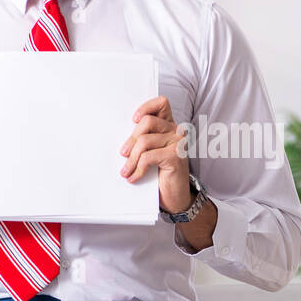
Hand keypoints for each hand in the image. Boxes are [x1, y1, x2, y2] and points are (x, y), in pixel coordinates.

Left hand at [119, 95, 190, 211]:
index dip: (146, 107)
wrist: (175, 197)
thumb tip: (122, 138)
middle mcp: (176, 131)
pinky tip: (134, 177)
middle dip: (131, 139)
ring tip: (125, 171)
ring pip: (145, 141)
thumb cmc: (160, 174)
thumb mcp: (150, 152)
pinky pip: (148, 157)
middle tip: (123, 154)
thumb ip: (143, 139)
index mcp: (169, 126)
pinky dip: (137, 169)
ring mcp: (178, 142)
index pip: (161, 104)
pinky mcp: (176, 156)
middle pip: (147, 122)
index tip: (133, 120)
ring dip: (131, 159)